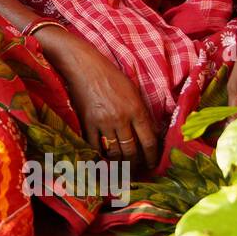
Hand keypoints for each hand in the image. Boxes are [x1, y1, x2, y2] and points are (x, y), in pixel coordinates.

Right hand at [52, 36, 159, 168]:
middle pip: (132, 151)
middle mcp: (121, 118)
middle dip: (136, 164)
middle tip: (136, 170)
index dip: (152, 157)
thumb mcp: (132, 91)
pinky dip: (100, 155)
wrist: (83, 66)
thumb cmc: (110, 75)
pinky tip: (103, 159)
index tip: (152, 165)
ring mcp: (103, 122)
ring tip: (121, 167)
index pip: (149, 142)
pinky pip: (95, 146)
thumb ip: (141, 112)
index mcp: (136, 109)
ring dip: (119, 163)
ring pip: (114, 152)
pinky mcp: (87, 123)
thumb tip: (149, 134)